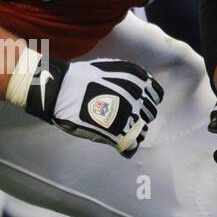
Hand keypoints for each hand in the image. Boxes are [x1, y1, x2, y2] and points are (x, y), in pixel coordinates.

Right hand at [25, 56, 163, 156]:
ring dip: (133, 132)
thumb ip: (128, 79)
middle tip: (122, 118)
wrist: (61, 91)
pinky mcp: (118, 135)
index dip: (146, 101)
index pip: (156, 96)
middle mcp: (137, 98)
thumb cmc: (79, 79)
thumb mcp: (110, 69)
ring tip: (118, 131)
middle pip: (150, 114)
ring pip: (142, 132)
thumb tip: (138, 92)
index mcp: (137, 80)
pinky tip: (117, 144)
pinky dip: (126, 147)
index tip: (137, 104)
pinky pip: (131, 146)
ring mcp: (129, 117)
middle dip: (139, 116)